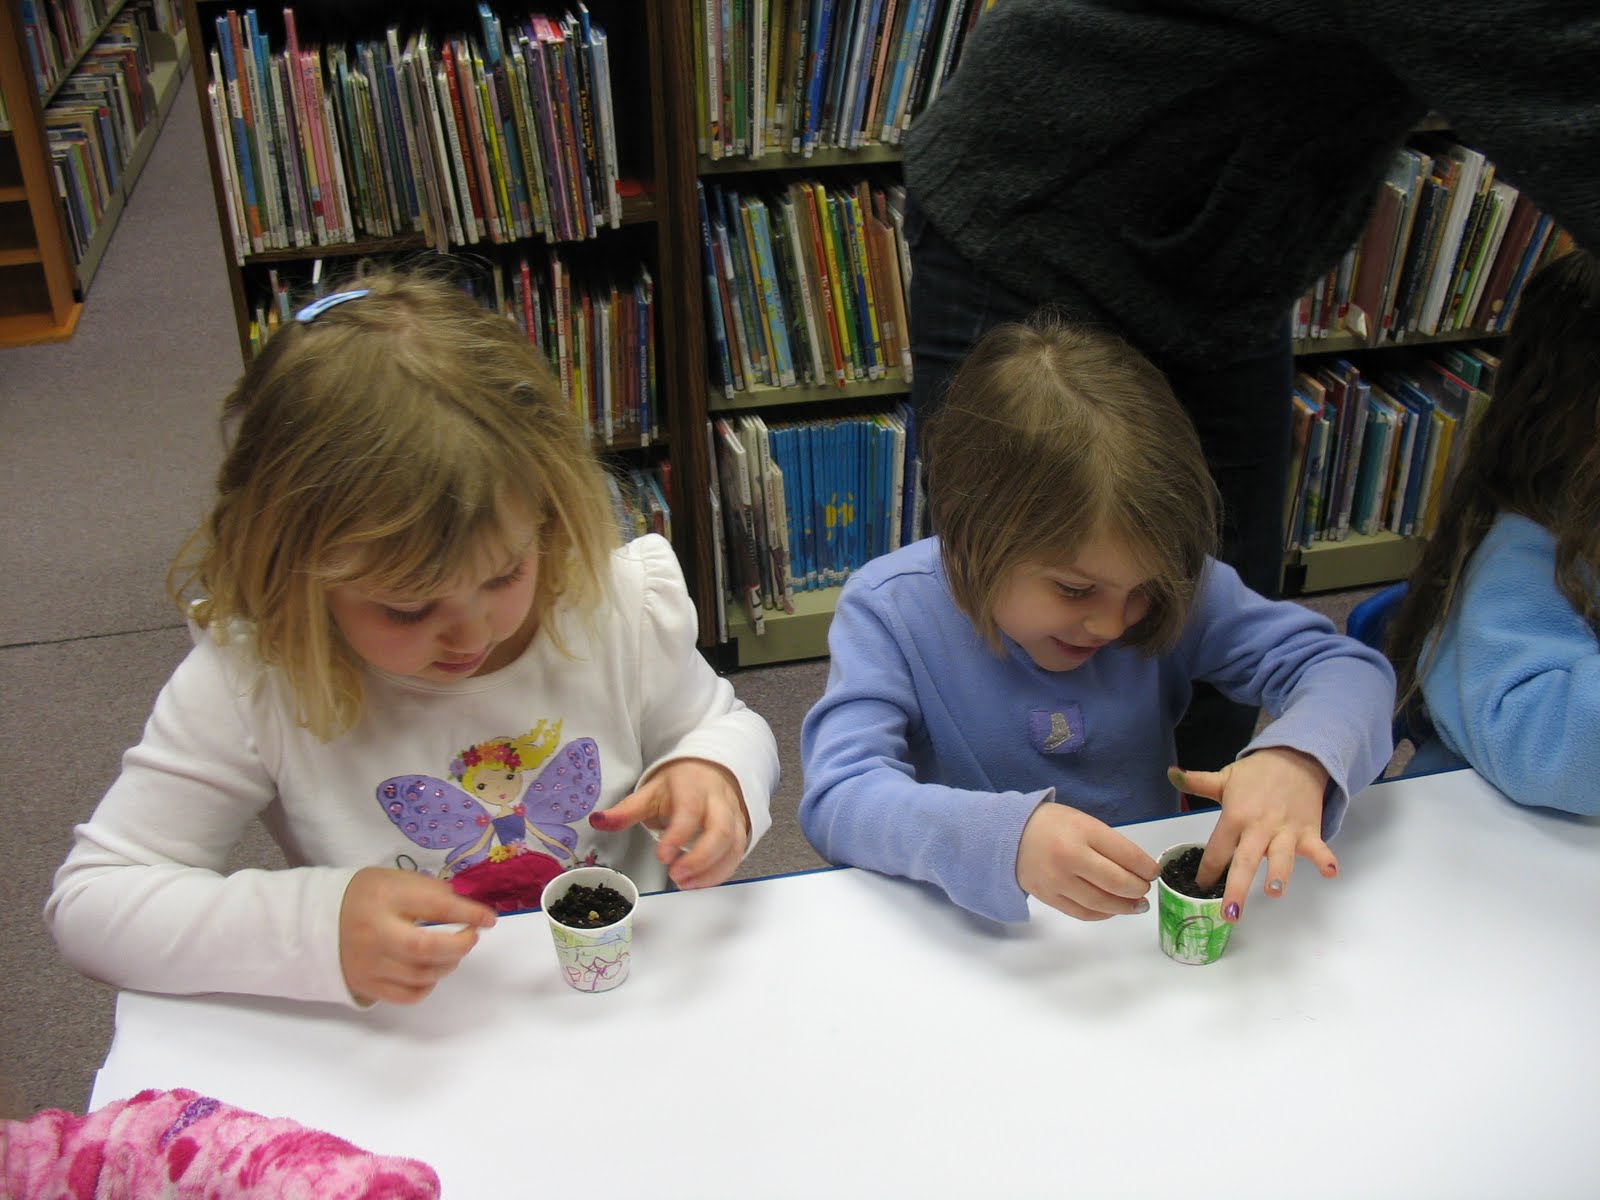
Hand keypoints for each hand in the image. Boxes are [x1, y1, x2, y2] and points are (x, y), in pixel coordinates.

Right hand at [338, 867, 496, 1005]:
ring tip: (452, 951)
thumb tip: (468, 909)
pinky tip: (431, 970)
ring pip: (422, 975)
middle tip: (471, 936)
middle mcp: (375, 933)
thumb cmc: (366, 896)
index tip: (489, 918)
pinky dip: (429, 985)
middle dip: (460, 945)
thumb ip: (431, 891)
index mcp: (385, 898)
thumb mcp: (396, 879)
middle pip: (427, 949)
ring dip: (448, 964)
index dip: (469, 914)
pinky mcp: (367, 985)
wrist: (317, 920)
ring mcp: (369, 964)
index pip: (436, 907)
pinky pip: (408, 995)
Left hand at [589, 758, 749, 888]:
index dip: (679, 835)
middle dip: (700, 858)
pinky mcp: (740, 830)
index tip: (661, 856)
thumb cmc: (678, 786)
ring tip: (684, 884)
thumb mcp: (649, 793)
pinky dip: (720, 873)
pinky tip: (698, 883)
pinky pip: (738, 854)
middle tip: (675, 876)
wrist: (708, 772)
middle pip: (721, 830)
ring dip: (711, 870)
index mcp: (692, 786)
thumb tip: (597, 821)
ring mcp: (733, 815)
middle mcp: (718, 800)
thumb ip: (625, 811)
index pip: (690, 810)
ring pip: (734, 845)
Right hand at [1015, 801, 1158, 920]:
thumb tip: (1139, 870)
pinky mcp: (1049, 897)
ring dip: (1125, 906)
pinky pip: (1083, 913)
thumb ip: (1109, 844)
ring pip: (1102, 903)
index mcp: (1082, 831)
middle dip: (1138, 888)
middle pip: (1117, 882)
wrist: (1008, 835)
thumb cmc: (1052, 825)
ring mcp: (1057, 880)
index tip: (1153, 872)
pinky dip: (1103, 914)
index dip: (1146, 867)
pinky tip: (1112, 909)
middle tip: (1144, 888)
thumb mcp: (1083, 822)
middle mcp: (1070, 857)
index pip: (1126, 854)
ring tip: (1136, 904)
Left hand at [1170, 748, 1336, 922]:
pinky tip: (1330, 872)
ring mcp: (1285, 830)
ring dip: (1279, 874)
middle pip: (1245, 860)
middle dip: (1237, 888)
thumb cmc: (1257, 774)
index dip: (1207, 871)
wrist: (1296, 757)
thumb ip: (1196, 782)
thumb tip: (1171, 773)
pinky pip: (1319, 847)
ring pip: (1281, 856)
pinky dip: (1325, 858)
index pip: (1218, 849)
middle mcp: (1259, 827)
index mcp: (1235, 816)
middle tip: (1229, 914)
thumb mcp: (1224, 777)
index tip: (1200, 889)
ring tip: (1274, 893)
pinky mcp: (1309, 831)